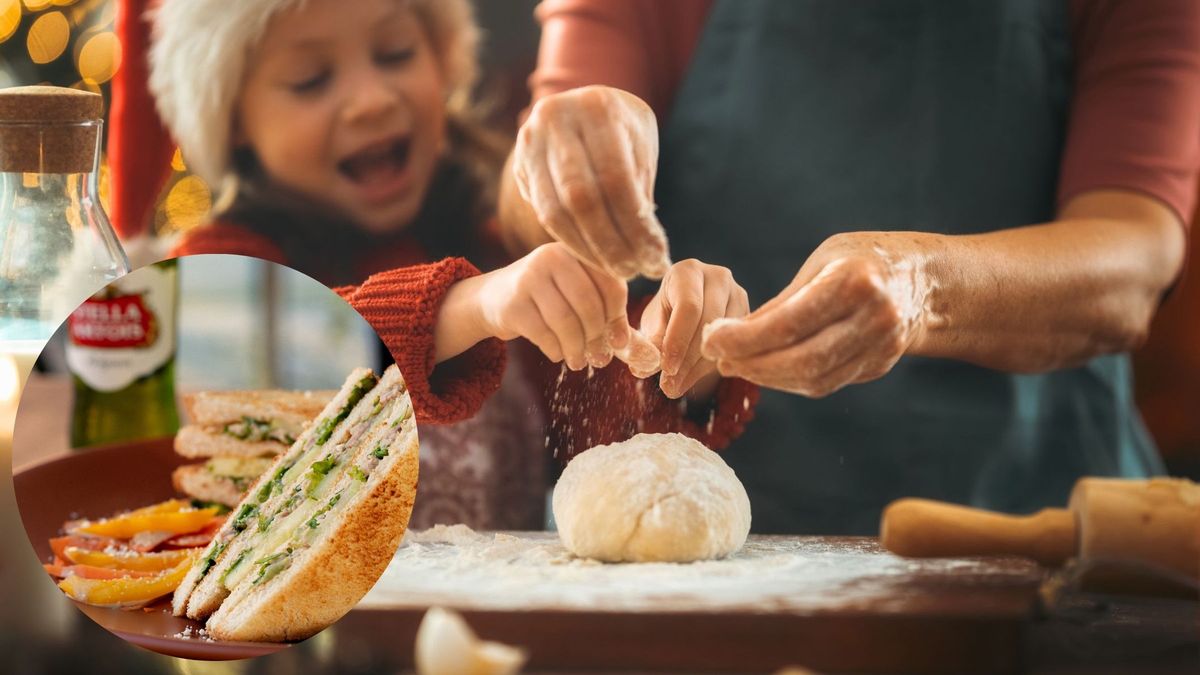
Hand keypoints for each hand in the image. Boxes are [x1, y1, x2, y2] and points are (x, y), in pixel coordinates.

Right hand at [474, 243, 632, 369]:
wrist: (493, 298)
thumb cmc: (546, 299)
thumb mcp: (576, 295)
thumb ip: (607, 315)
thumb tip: (632, 347)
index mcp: (575, 251)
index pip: (610, 282)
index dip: (618, 315)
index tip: (618, 340)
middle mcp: (551, 257)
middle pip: (588, 303)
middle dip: (596, 336)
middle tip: (598, 356)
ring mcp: (528, 278)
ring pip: (566, 321)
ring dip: (577, 348)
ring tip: (578, 361)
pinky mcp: (512, 304)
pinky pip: (544, 335)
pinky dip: (555, 350)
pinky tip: (557, 354)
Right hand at [512, 85, 670, 279]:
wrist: (580, 106)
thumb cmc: (623, 131)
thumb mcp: (640, 147)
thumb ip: (640, 190)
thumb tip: (647, 250)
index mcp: (597, 108)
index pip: (616, 180)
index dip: (636, 226)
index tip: (656, 259)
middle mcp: (556, 118)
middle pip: (582, 198)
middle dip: (611, 244)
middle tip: (635, 272)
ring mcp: (531, 140)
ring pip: (557, 211)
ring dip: (589, 250)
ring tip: (618, 271)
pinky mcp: (520, 163)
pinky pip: (544, 213)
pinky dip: (572, 241)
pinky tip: (595, 257)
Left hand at [641, 260, 749, 398]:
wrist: (682, 312)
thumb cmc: (663, 315)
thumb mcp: (652, 325)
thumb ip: (650, 343)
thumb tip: (644, 367)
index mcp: (688, 271)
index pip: (688, 307)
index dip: (678, 341)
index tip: (666, 368)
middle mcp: (718, 276)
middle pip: (709, 322)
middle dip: (688, 358)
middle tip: (669, 385)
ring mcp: (738, 295)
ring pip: (724, 336)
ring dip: (699, 368)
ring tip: (676, 386)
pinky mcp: (750, 315)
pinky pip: (735, 345)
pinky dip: (713, 366)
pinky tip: (693, 378)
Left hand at [701, 233, 933, 396]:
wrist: (923, 280)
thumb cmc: (861, 260)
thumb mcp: (822, 262)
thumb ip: (783, 301)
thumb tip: (730, 336)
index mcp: (854, 281)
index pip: (788, 323)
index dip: (743, 338)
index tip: (710, 339)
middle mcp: (873, 317)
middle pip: (801, 359)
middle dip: (751, 364)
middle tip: (718, 359)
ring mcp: (882, 346)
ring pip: (813, 379)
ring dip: (767, 378)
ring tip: (735, 365)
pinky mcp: (880, 365)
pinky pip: (826, 383)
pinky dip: (790, 381)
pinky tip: (766, 371)